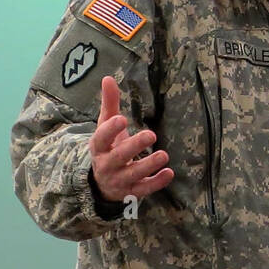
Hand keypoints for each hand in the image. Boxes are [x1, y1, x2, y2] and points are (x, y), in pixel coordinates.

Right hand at [89, 76, 173, 201]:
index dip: (110, 130)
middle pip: (119, 156)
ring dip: (149, 165)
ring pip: (133, 174)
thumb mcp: (106, 126)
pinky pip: (144, 189)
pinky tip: (169, 173)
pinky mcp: (132, 191)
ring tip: (164, 155)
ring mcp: (119, 180)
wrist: (101, 184)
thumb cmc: (108, 147)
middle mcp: (107, 165)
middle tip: (151, 134)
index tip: (121, 119)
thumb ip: (109, 104)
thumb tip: (108, 78)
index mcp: (99, 147)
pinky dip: (157, 182)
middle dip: (133, 146)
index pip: (101, 138)